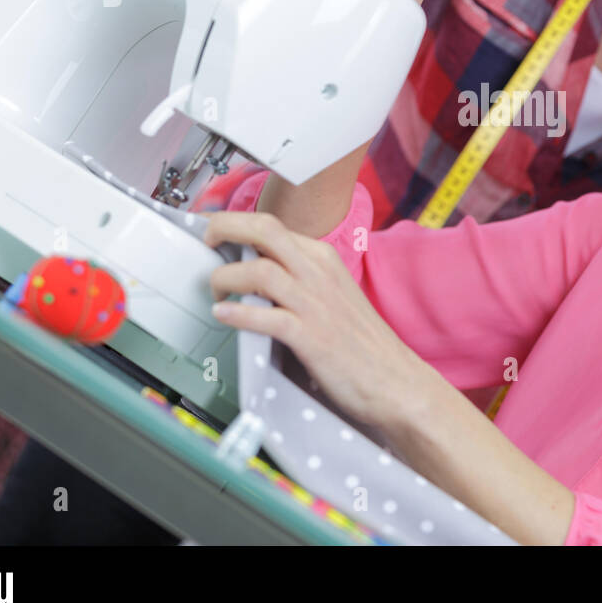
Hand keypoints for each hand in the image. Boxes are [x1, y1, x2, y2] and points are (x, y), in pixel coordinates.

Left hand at [203, 211, 438, 430]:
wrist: (394, 378)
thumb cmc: (361, 342)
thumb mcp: (333, 294)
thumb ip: (299, 278)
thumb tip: (254, 271)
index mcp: (324, 259)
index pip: (272, 226)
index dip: (236, 224)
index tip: (216, 233)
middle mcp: (319, 273)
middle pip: (265, 231)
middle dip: (226, 228)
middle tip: (207, 243)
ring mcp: (315, 304)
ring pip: (260, 270)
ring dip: (226, 277)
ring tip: (216, 291)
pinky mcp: (312, 336)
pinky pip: (267, 316)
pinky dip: (239, 313)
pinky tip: (224, 315)